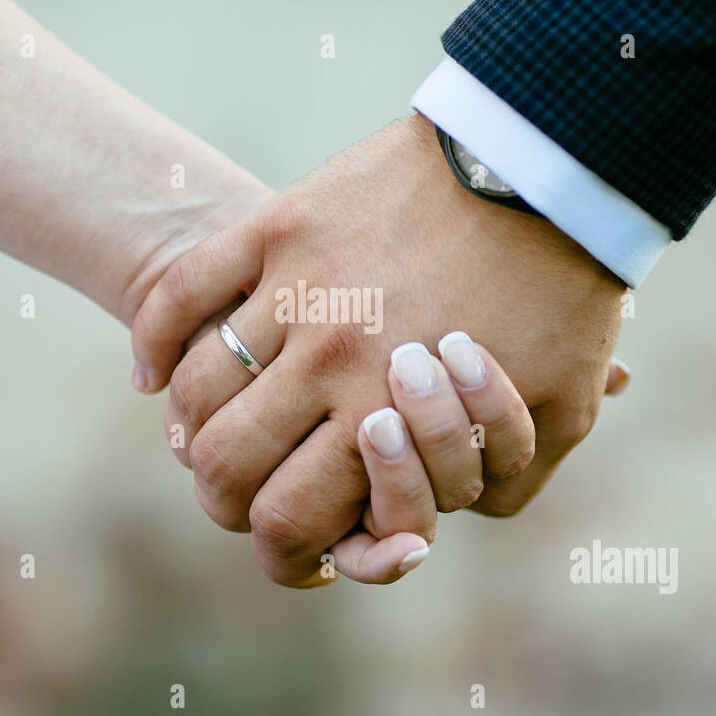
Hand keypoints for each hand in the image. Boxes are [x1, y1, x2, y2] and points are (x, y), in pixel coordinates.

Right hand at [132, 114, 627, 586]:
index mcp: (390, 419)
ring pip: (194, 389)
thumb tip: (434, 524)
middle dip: (223, 498)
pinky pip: (183, 292)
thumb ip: (502, 485)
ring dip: (189, 427)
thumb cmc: (564, 292)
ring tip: (202, 432)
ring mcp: (295, 289)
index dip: (280, 552)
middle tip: (242, 492)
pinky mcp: (280, 225)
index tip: (293, 544)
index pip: (288, 525)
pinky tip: (151, 376)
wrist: (548, 163)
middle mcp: (328, 363)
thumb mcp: (562, 410)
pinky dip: (153, 342)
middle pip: (221, 467)